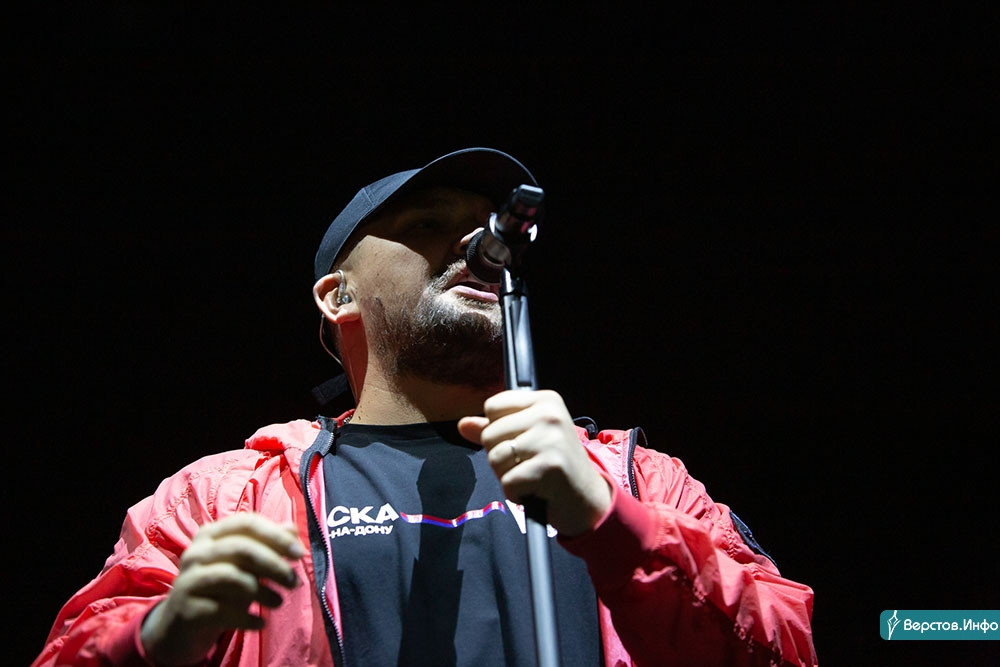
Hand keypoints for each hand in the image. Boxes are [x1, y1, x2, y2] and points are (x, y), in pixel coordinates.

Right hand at [140, 512, 303, 665]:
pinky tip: (261, 623)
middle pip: (241, 549)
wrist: (178, 627)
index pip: (247, 523)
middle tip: (295, 582)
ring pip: (232, 577)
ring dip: (263, 591)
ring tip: (279, 603)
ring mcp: (187, 580)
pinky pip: (222, 610)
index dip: (276, 536)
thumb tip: (293, 529)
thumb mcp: (244, 565)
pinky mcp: (185, 609)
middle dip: (274, 564)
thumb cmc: (219, 589)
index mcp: (211, 534)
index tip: (300, 553)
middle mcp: (196, 552)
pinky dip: (247, 617)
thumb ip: (267, 546)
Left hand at [458, 389, 611, 536]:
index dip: (497, 430)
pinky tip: (536, 491)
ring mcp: (551, 439)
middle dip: (501, 457)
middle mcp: (550, 414)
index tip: (521, 442)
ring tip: (531, 477)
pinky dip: (516, 493)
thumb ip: (494, 429)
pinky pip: (508, 481)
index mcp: (545, 400)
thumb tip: (463, 424)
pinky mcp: (550, 466)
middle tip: (528, 464)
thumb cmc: (554, 466)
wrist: (587, 500)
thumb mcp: (527, 438)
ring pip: (495, 458)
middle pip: (490, 434)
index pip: (493, 406)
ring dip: (507, 476)